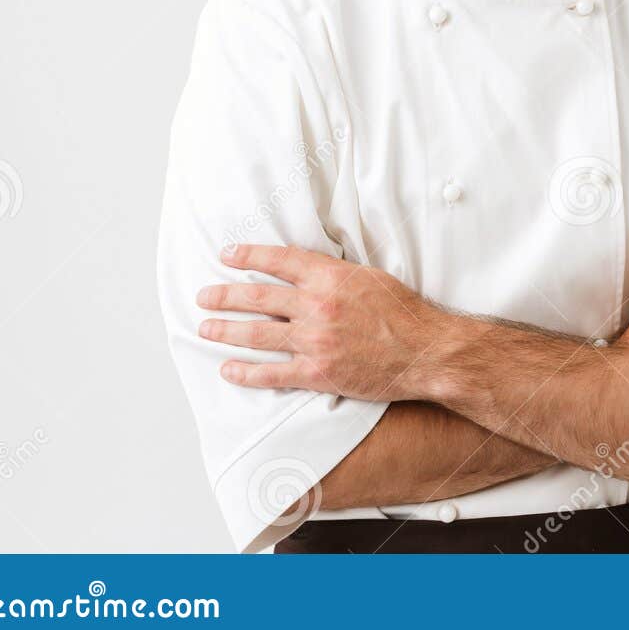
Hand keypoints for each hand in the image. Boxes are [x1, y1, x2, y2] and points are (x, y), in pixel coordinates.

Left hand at [196, 243, 446, 400]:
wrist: (425, 351)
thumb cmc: (403, 312)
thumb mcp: (370, 277)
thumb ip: (334, 273)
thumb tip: (303, 267)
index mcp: (331, 278)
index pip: (278, 261)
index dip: (248, 256)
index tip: (226, 255)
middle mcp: (317, 307)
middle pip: (258, 298)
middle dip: (224, 296)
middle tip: (203, 296)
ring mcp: (315, 341)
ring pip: (257, 334)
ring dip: (226, 331)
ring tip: (206, 328)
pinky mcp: (319, 373)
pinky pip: (273, 374)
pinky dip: (246, 372)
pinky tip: (228, 369)